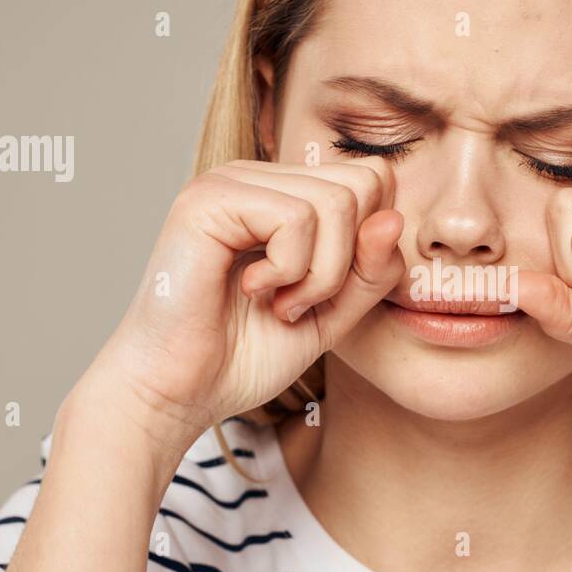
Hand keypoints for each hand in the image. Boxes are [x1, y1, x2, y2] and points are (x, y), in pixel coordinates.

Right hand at [83, 158, 404, 452]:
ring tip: (279, 303)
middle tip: (302, 302)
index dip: (370, 245)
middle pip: (366, 185)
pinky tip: (253, 291)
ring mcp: (231, 182)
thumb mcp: (333, 315)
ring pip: (338, 201)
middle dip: (350, 261)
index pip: (375, 182)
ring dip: (321, 274)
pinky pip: (298, 217)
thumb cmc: (242, 357)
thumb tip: (395, 219)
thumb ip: (370, 270)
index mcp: (285, 193)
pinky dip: (290, 270)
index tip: (326, 294)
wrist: (176, 393)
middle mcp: (258, 177)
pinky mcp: (209, 200)